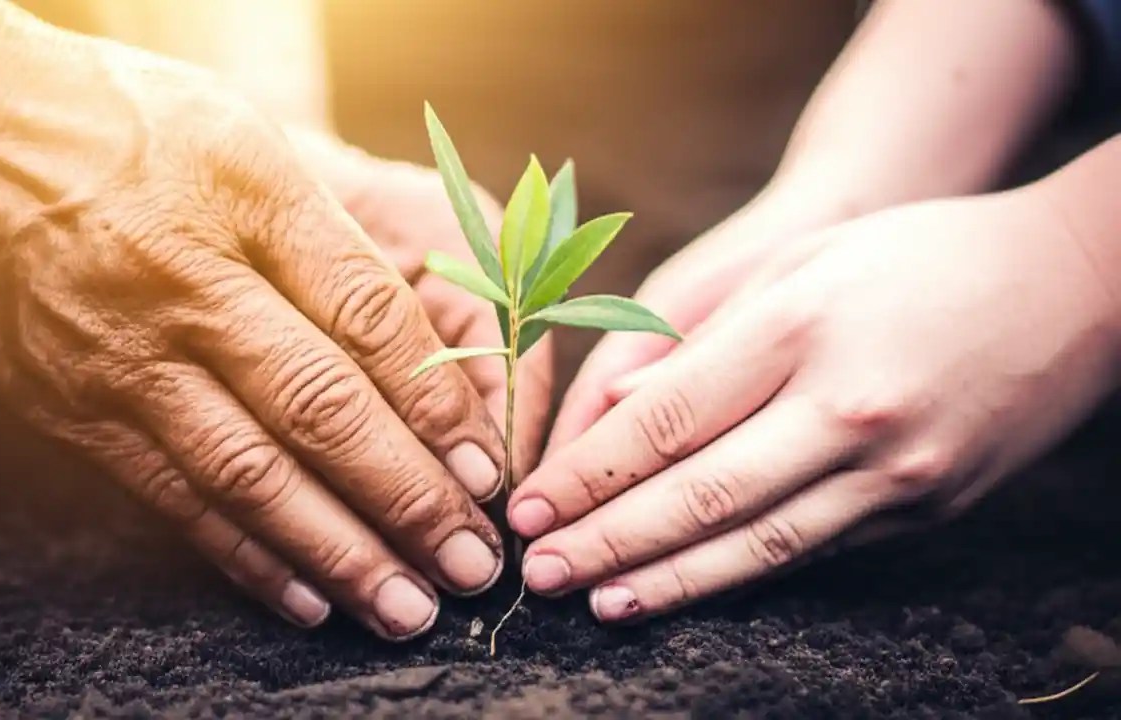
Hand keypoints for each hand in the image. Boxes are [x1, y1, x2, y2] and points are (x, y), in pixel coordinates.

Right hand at [0, 6, 509, 638]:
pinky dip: (247, 557)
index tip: (487, 470)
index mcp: (243, 201)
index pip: (366, 316)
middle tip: (471, 563)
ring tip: (406, 606)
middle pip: (318, 408)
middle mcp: (183, 285)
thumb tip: (418, 348)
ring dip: (338, 551)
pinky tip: (307, 597)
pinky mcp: (71, 412)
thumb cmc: (116, 123)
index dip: (439, 403)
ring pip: (249, 475)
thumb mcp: (240, 139)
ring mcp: (121, 358)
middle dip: (407, 497)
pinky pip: (173, 499)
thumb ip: (325, 238)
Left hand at [509, 189, 1120, 621]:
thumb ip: (703, 341)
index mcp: (803, 328)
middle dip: (608, 539)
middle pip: (700, 494)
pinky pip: (813, 550)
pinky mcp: (924, 506)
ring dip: (668, 581)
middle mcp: (847, 407)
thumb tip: (617, 413)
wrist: (1071, 286)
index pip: (668, 420)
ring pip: (757, 544)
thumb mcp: (798, 265)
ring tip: (598, 601)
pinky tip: (687, 588)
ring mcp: (894, 468)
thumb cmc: (913, 254)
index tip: (533, 504)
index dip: (591, 472)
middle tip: (540, 571)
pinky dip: (741, 574)